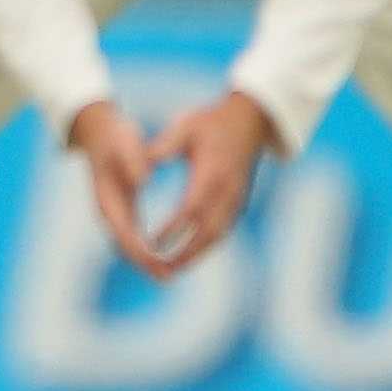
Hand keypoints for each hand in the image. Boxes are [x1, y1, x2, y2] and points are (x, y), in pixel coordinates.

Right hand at [66, 100, 168, 277]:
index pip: (124, 232)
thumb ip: (134, 160)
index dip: (140, 249)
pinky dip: (146, 249)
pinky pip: (133, 236)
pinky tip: (162, 256)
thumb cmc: (114, 136)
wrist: (99, 132)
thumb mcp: (124, 143)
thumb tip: (145, 178)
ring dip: (146, 261)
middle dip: (144, 263)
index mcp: (107, 198)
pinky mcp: (123, 210)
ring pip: (128, 245)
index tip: (157, 262)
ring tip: (168, 274)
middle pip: (124, 245)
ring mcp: (114, 212)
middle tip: (167, 277)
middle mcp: (109, 210)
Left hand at [145, 91, 276, 276]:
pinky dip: (206, 245)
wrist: (249, 120)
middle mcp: (228, 191)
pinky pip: (223, 230)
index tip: (152, 243)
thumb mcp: (185, 125)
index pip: (190, 208)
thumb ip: (163, 146)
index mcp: (212, 172)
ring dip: (196, 255)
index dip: (173, 229)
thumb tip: (141, 165)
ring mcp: (237, 199)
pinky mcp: (239, 202)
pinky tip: (188, 254)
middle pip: (207, 231)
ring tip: (171, 269)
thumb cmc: (211, 121)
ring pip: (217, 235)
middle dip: (185, 253)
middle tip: (161, 270)